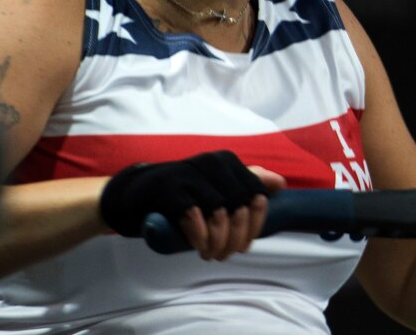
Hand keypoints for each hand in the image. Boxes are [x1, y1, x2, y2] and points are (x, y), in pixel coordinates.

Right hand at [100, 150, 285, 259]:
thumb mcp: (216, 186)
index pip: (257, 194)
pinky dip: (198, 236)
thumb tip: (280, 184)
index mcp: (227, 162)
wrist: (135, 194)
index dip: (255, 224)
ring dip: (218, 241)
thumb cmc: (182, 193)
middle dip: (236, 237)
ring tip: (210, 254)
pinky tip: (197, 246)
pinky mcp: (168, 187)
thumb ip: (247, 183)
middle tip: (224, 255)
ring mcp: (189, 173)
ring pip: (219, 213)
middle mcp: (212, 162)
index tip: (244, 245)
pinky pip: (193, 215)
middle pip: (240, 206)